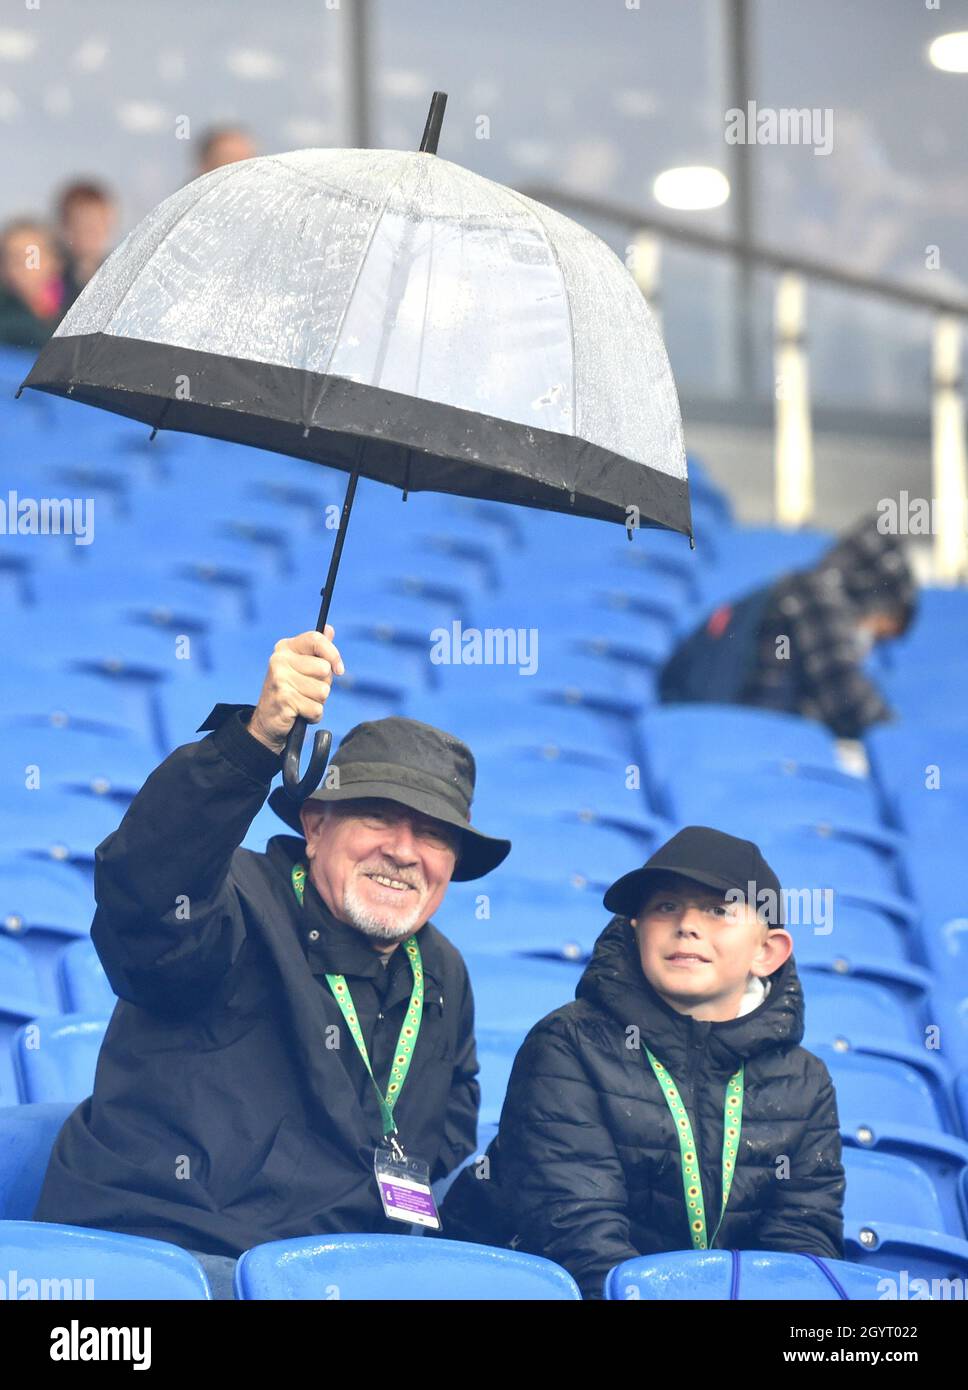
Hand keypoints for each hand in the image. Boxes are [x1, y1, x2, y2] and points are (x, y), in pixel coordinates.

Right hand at [247, 626, 343, 753]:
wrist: (268, 720)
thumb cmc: (291, 691)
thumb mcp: (302, 667)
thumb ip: (317, 649)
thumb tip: (329, 629)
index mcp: (286, 648)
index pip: (315, 639)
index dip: (333, 654)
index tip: (340, 670)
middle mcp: (279, 660)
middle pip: (324, 669)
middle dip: (323, 684)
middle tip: (308, 690)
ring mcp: (280, 679)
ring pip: (323, 691)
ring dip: (318, 702)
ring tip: (302, 701)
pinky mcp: (283, 699)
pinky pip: (316, 709)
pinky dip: (313, 715)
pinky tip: (299, 713)